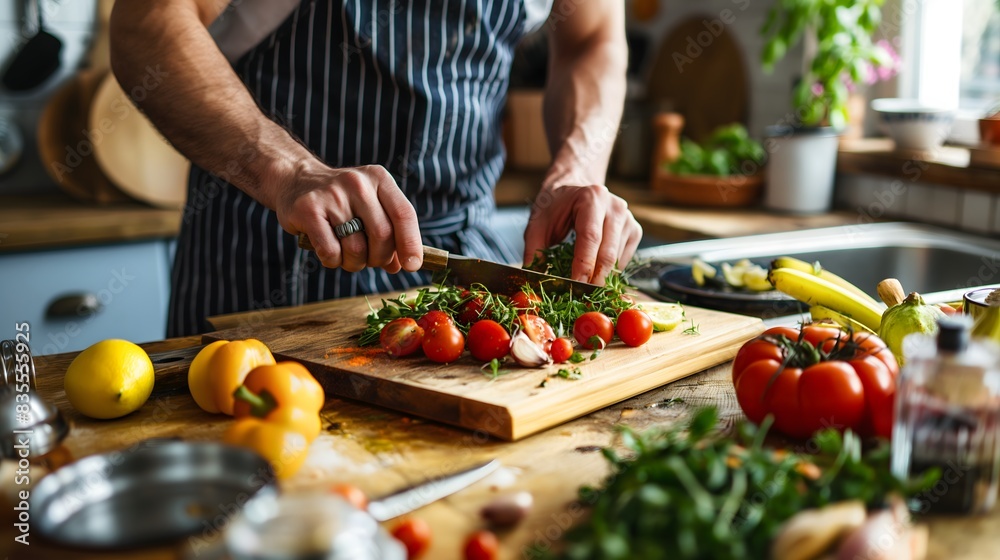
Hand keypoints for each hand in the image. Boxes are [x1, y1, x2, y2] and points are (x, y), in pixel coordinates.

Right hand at [271, 161, 422, 273]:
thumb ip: (389, 233)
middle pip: (382, 235)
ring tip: (347, 257)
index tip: (412, 266)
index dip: (411, 244)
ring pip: (356, 248)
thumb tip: (400, 265)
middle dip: (379, 258)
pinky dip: (333, 262)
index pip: (404, 214)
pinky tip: (329, 254)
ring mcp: (332, 195)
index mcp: (379, 179)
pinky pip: (331, 252)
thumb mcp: (369, 207)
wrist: (295, 180)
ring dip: (355, 264)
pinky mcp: (308, 210)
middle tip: (370, 261)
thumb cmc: (341, 201)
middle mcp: (357, 183)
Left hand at [522, 183, 641, 283]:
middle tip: (580, 296)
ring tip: (583, 287)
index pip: (590, 238)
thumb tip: (532, 279)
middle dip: (594, 279)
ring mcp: (628, 218)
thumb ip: (534, 251)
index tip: (574, 286)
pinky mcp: (634, 230)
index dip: (583, 265)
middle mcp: (615, 207)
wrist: (573, 189)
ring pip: (617, 260)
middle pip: (608, 252)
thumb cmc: (555, 207)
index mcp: (591, 198)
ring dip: (601, 278)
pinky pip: (623, 260)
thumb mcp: (537, 224)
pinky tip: (594, 272)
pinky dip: (609, 272)